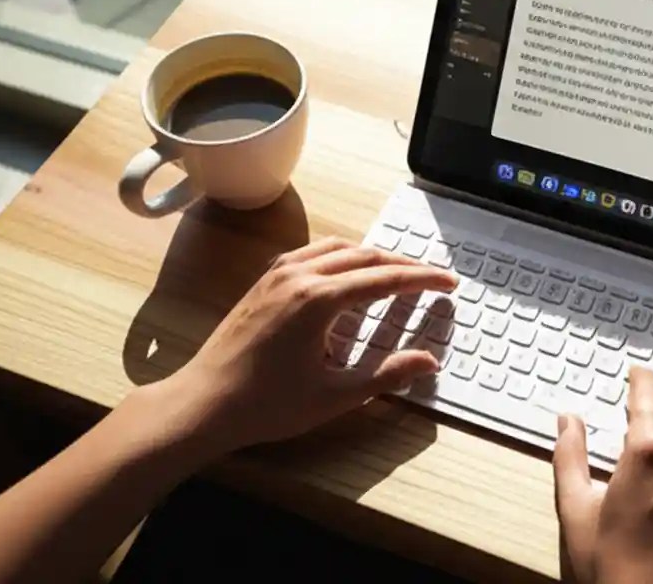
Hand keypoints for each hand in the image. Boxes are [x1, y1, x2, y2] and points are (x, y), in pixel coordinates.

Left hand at [137, 237, 458, 456]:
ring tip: (397, 272)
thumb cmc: (267, 404)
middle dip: (403, 264)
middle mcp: (299, 275)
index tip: (449, 281)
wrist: (203, 403)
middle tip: (432, 277)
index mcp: (319, 299)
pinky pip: (312, 254)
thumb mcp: (335, 396)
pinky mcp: (264, 281)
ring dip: (372, 256)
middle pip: (364, 255)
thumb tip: (429, 360)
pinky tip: (348, 275)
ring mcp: (277, 274)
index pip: (384, 278)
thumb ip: (387, 374)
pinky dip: (341, 257)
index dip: (422, 279)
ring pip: (337, 248)